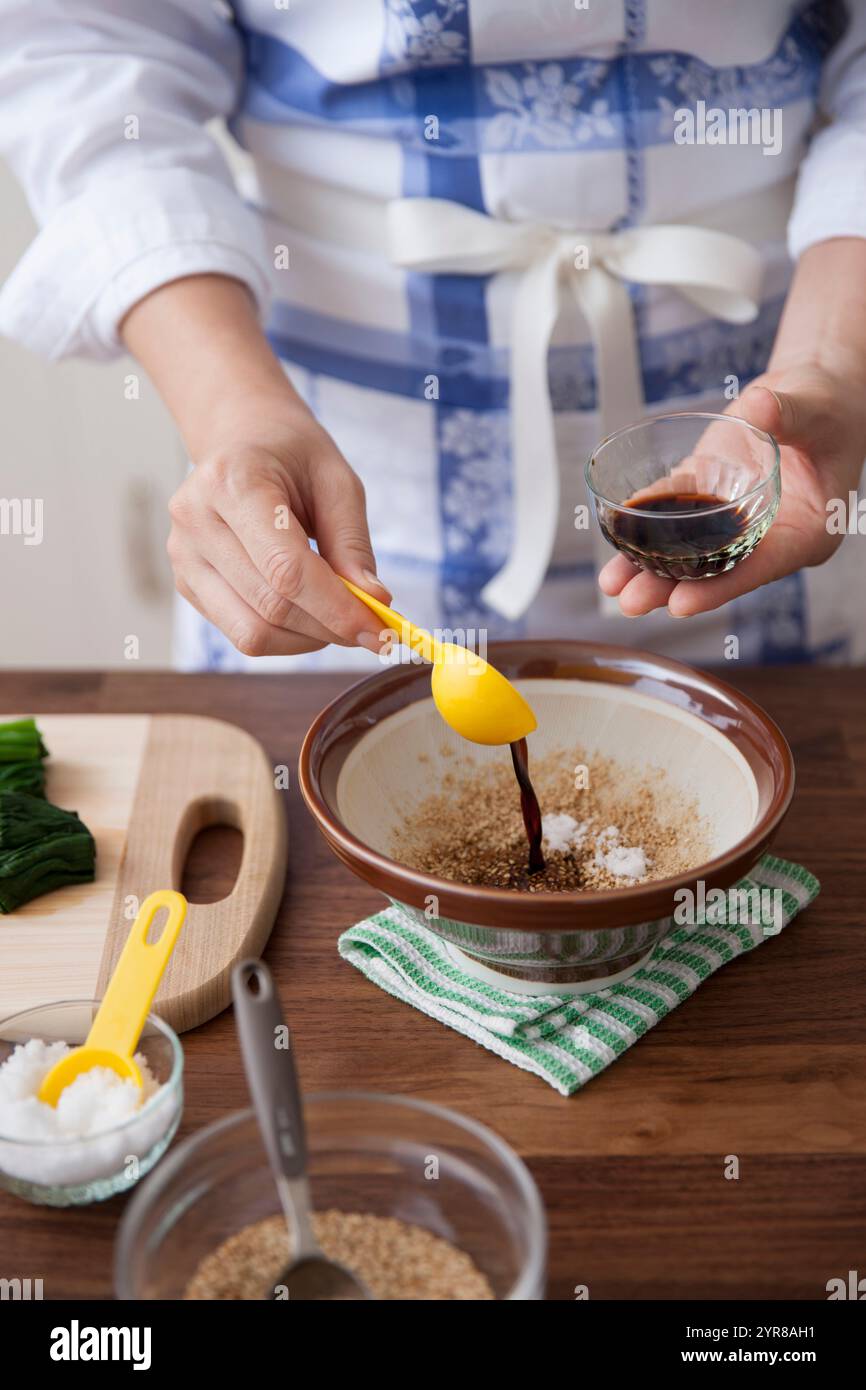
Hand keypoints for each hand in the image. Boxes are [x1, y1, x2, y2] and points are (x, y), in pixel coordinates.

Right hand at [120, 274, 389, 656]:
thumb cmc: (293, 456)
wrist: (240, 439)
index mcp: (232, 482)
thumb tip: (374, 604)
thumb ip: (353, 545)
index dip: (336, 608)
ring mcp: (184, 556)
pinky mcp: (186, 583)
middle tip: (372, 628)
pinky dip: (286, 637)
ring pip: (254, 632)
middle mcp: (196, 520)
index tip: (380, 632)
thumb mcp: (337, 483)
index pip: (286, 569)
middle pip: (272, 605)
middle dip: (330, 627)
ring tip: (338, 616)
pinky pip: (241, 633)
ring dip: (309, 639)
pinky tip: (308, 613)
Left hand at [598, 363, 865, 617]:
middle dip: (672, 588)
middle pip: (717, 569)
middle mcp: (768, 535)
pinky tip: (615, 535)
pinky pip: (674, 514)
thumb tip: (761, 407)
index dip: (720, 587)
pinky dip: (645, 526)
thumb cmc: (828, 408)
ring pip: (690, 550)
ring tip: (611, 585)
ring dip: (649, 568)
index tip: (681, 603)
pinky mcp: (709, 494)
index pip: (761, 566)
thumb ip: (788, 414)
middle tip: (630, 602)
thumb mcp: (816, 410)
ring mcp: (735, 519)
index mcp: (807, 530)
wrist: (811, 394)